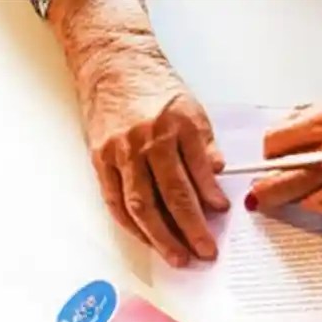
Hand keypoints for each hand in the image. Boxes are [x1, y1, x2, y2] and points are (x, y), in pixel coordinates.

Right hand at [79, 46, 229, 266]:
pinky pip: (116, 201)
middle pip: (171, 194)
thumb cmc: (153, 87)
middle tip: (204, 250)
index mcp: (176, 126)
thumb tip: (217, 177)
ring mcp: (121, 152)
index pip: (198, 170)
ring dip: (161, 236)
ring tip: (177, 256)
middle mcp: (147, 140)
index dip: (211, 196)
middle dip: (191, 228)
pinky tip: (146, 239)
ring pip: (141, 205)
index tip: (221, 214)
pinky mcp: (101, 160)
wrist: (112, 65)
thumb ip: (204, 146)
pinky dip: (132, 225)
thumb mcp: (191, 109)